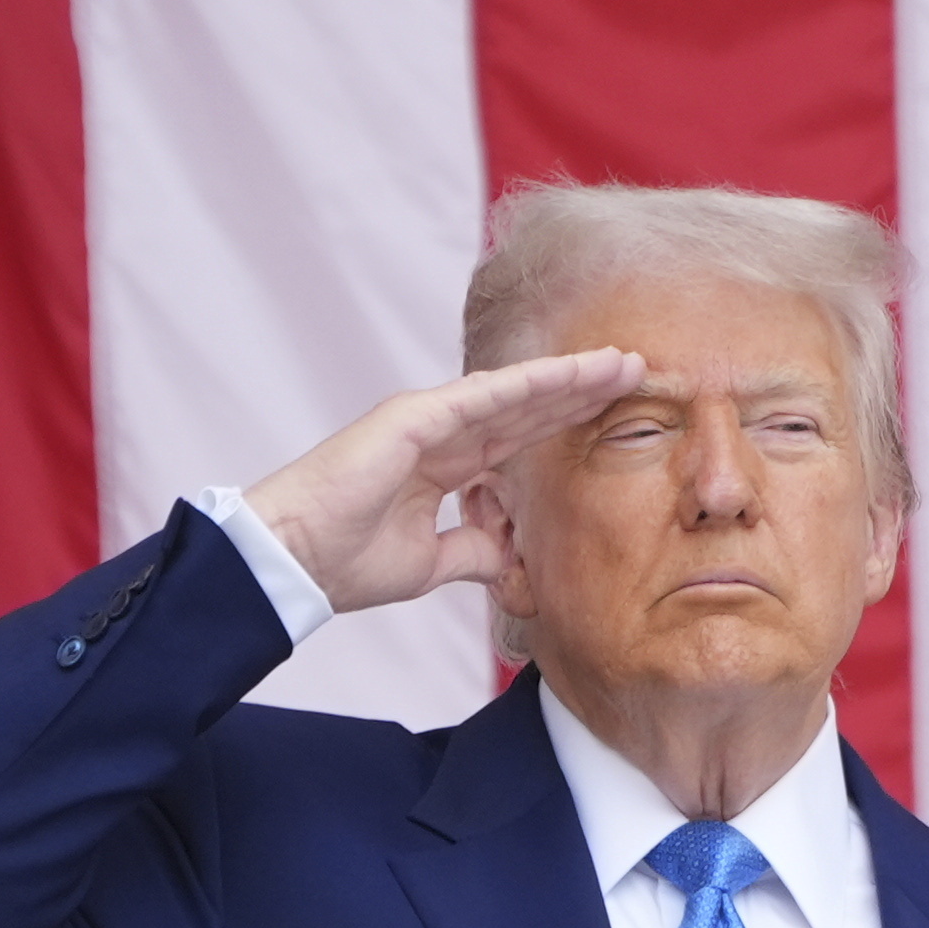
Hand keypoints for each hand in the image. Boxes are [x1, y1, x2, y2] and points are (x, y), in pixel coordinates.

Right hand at [238, 350, 645, 612]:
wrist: (293, 563)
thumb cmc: (345, 562)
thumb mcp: (432, 563)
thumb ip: (474, 550)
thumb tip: (510, 555)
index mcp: (445, 465)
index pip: (521, 436)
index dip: (566, 420)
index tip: (616, 410)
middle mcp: (440, 434)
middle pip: (527, 406)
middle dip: (581, 390)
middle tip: (635, 370)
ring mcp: (425, 421)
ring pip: (512, 393)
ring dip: (566, 378)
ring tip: (618, 364)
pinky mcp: (410, 419)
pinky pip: (480, 397)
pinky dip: (524, 385)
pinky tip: (566, 375)